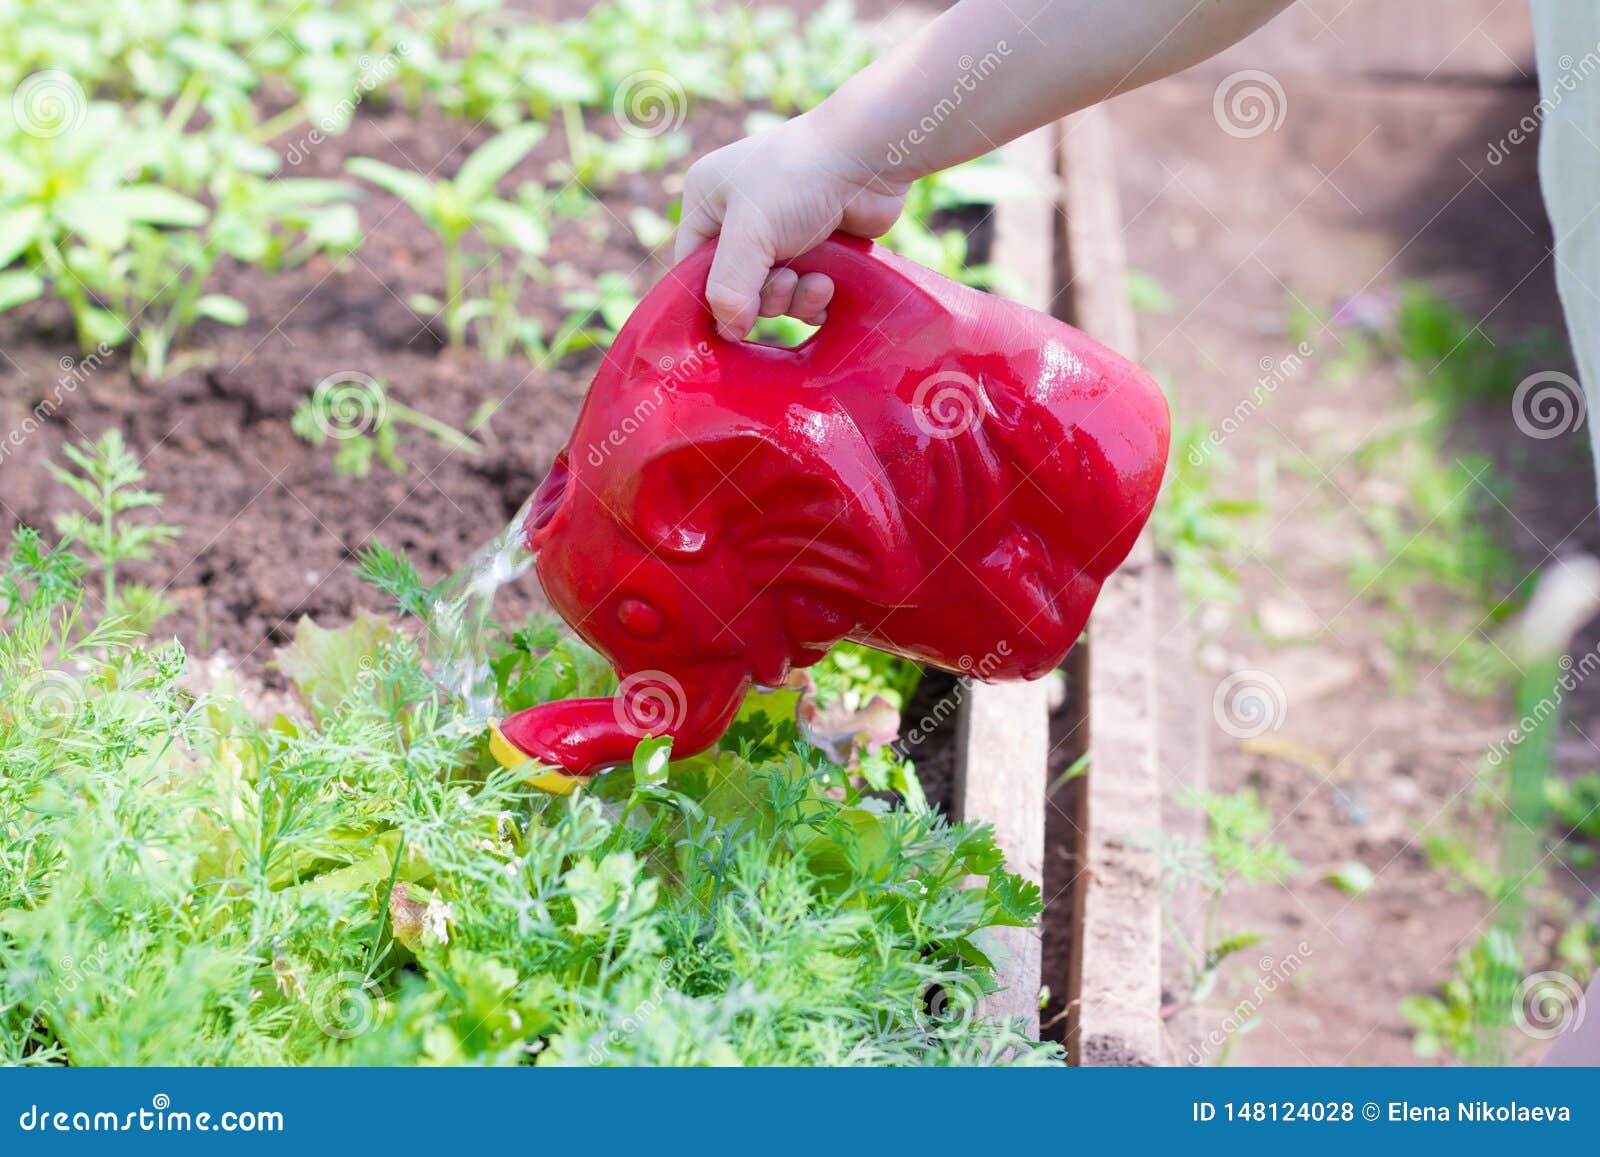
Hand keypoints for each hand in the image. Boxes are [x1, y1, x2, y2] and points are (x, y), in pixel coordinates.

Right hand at [674, 112, 908, 339]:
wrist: (870, 157)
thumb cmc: (799, 181)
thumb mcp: (750, 233)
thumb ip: (729, 288)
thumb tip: (729, 332)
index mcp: (708, 200)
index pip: (692, 267)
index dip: (709, 298)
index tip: (731, 322)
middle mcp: (740, 217)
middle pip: (735, 288)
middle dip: (765, 295)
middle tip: (787, 280)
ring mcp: (780, 233)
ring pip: (772, 295)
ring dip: (794, 298)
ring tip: (817, 280)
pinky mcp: (816, 249)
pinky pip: (802, 294)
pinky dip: (814, 298)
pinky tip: (829, 285)